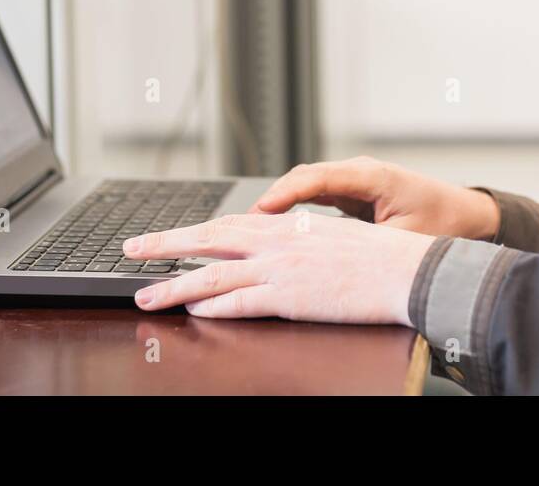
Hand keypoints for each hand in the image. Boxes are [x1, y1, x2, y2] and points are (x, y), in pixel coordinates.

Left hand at [122, 212, 435, 324]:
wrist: (407, 269)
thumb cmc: (379, 257)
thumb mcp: (332, 238)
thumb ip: (300, 242)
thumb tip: (278, 248)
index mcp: (287, 225)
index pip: (226, 225)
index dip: (191, 231)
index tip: (164, 236)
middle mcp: (277, 242)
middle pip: (207, 241)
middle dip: (165, 246)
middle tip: (132, 250)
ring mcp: (280, 269)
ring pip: (212, 276)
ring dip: (174, 287)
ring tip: (146, 296)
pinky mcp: (289, 296)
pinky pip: (240, 302)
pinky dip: (212, 307)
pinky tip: (192, 312)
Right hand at [249, 155, 499, 239]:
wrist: (466, 215)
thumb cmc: (442, 224)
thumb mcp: (406, 241)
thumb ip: (371, 247)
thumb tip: (336, 263)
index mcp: (371, 177)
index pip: (317, 178)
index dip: (286, 194)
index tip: (261, 210)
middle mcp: (358, 172)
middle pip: (303, 178)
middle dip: (271, 199)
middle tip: (240, 224)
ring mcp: (353, 180)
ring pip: (304, 185)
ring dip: (278, 204)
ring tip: (249, 227)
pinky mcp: (351, 193)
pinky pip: (312, 195)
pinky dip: (292, 208)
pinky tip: (274, 227)